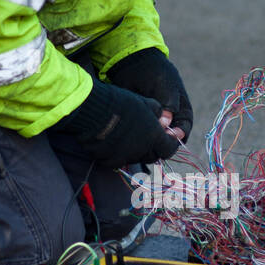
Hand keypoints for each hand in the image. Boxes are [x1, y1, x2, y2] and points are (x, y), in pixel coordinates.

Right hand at [50, 79, 180, 169]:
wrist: (94, 112)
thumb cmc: (121, 104)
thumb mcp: (145, 103)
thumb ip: (157, 113)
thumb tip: (163, 120)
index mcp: (154, 138)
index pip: (170, 149)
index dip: (170, 144)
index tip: (167, 138)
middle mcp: (142, 151)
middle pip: (153, 157)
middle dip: (153, 148)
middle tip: (147, 137)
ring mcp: (125, 158)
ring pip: (136, 159)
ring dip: (136, 151)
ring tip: (128, 137)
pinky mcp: (109, 161)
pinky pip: (118, 162)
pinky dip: (118, 155)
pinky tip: (113, 143)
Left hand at [106, 49, 192, 142]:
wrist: (134, 64)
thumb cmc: (156, 73)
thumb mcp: (167, 87)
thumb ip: (169, 105)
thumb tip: (166, 124)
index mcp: (182, 112)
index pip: (184, 130)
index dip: (179, 136)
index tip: (170, 136)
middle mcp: (170, 120)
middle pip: (169, 138)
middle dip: (163, 141)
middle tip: (153, 139)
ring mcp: (155, 122)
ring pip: (154, 137)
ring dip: (149, 139)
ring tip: (142, 135)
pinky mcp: (140, 122)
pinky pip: (141, 133)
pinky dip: (138, 135)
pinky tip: (133, 131)